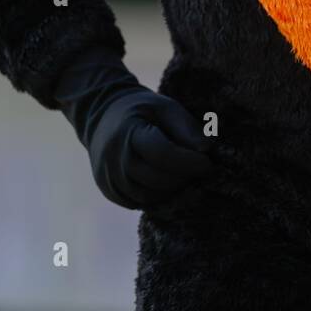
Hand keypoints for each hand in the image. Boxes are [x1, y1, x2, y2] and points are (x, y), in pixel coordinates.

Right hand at [52, 46, 213, 208]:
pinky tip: (167, 183)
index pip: (162, 153)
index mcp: (128, 131)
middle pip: (156, 179)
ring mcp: (108, 178)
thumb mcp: (164, 106)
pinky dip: (157, 197)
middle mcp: (114, 158)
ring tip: (184, 175)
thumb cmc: (141, 110)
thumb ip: (186, 126)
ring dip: (172, 190)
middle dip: (183, 177)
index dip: (189, 161)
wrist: (102, 117)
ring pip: (148, 196)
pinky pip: (139, 203)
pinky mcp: (109, 192)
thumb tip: (207, 149)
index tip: (208, 163)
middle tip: (199, 170)